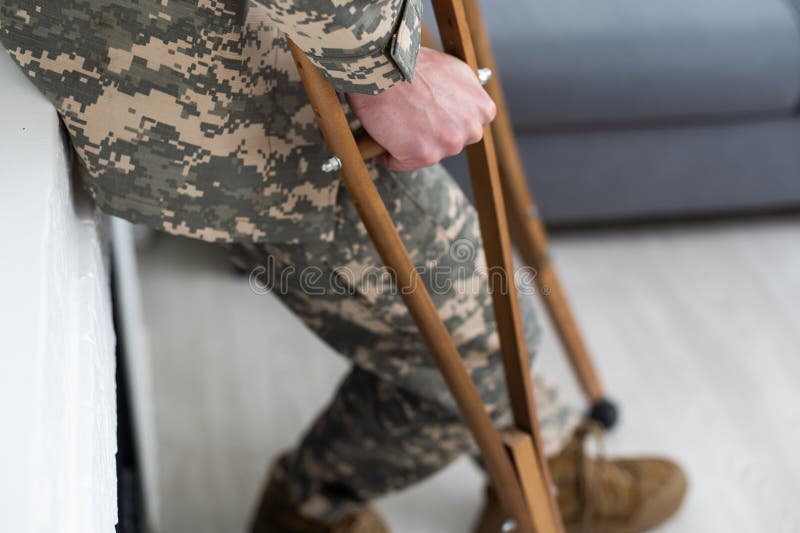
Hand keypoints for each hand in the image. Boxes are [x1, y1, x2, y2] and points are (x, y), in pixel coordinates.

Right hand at [346, 47, 495, 171]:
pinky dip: (390, 152)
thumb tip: (462, 106)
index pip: (467, 126)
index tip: (431, 112)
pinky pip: (401, 162)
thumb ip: (464, 95)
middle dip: (432, 134)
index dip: (445, 119)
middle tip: (412, 115)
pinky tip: (386, 131)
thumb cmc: (412, 65)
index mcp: (483, 109)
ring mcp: (451, 143)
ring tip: (398, 119)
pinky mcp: (426, 155)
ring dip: (411, 144)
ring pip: (428, 154)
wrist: (386, 68)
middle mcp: (471, 128)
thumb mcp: (453, 71)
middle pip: (450, 142)